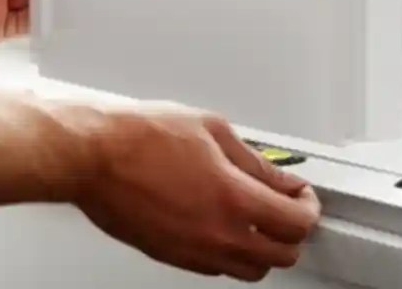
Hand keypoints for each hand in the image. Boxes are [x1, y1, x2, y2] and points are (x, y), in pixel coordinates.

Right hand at [71, 103, 319, 281]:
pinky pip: (217, 269)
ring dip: (264, 248)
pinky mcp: (172, 257)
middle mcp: (217, 235)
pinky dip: (232, 252)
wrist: (92, 156)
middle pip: (282, 257)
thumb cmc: (141, 137)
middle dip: (293, 232)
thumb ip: (255, 161)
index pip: (296, 224)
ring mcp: (193, 252)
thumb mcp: (213, 130)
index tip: (303, 195)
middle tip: (287, 206)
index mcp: (233, 199)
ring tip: (258, 218)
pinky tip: (224, 224)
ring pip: (250, 270)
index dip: (309, 208)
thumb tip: (281, 177)